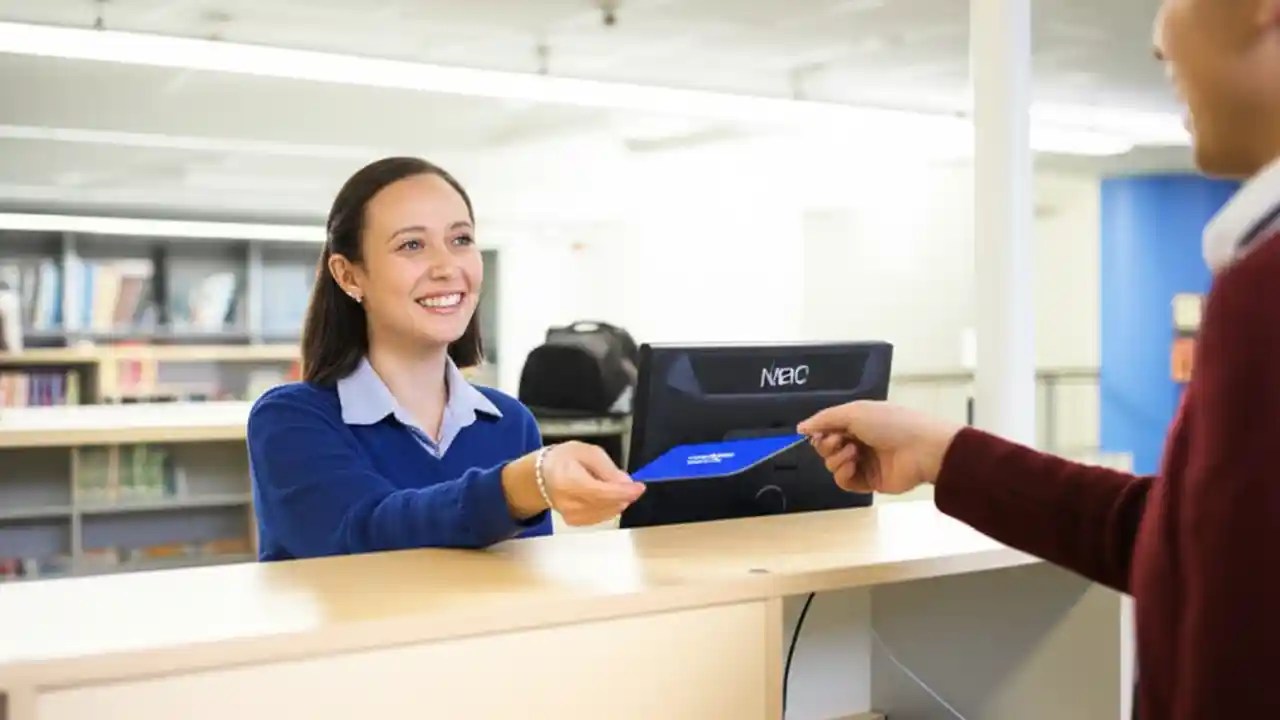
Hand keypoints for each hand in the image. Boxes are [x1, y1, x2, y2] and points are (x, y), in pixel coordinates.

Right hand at [503, 441, 644, 525]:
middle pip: (607, 505)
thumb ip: (607, 468)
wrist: (541, 475)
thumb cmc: (562, 460)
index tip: (639, 487)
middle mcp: (569, 504)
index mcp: (569, 482)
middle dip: (623, 494)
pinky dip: (608, 506)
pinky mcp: (575, 522)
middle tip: (625, 481)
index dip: (625, 492)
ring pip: (607, 513)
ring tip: (606, 484)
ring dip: (616, 500)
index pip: (603, 493)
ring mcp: (571, 516)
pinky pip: (602, 517)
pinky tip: (603, 495)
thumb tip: (626, 483)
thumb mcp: (587, 453)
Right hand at [797, 401, 962, 494]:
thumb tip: (800, 427)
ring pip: (832, 465)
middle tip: (839, 441)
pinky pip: (845, 482)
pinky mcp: (869, 482)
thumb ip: (824, 419)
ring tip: (853, 453)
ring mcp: (863, 462)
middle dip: (826, 445)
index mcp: (856, 421)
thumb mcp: (854, 412)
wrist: (921, 449)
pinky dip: (843, 474)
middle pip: (825, 448)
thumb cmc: (890, 424)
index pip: (826, 429)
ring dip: (837, 459)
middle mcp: (858, 441)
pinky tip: (853, 466)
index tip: (821, 433)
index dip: (820, 432)